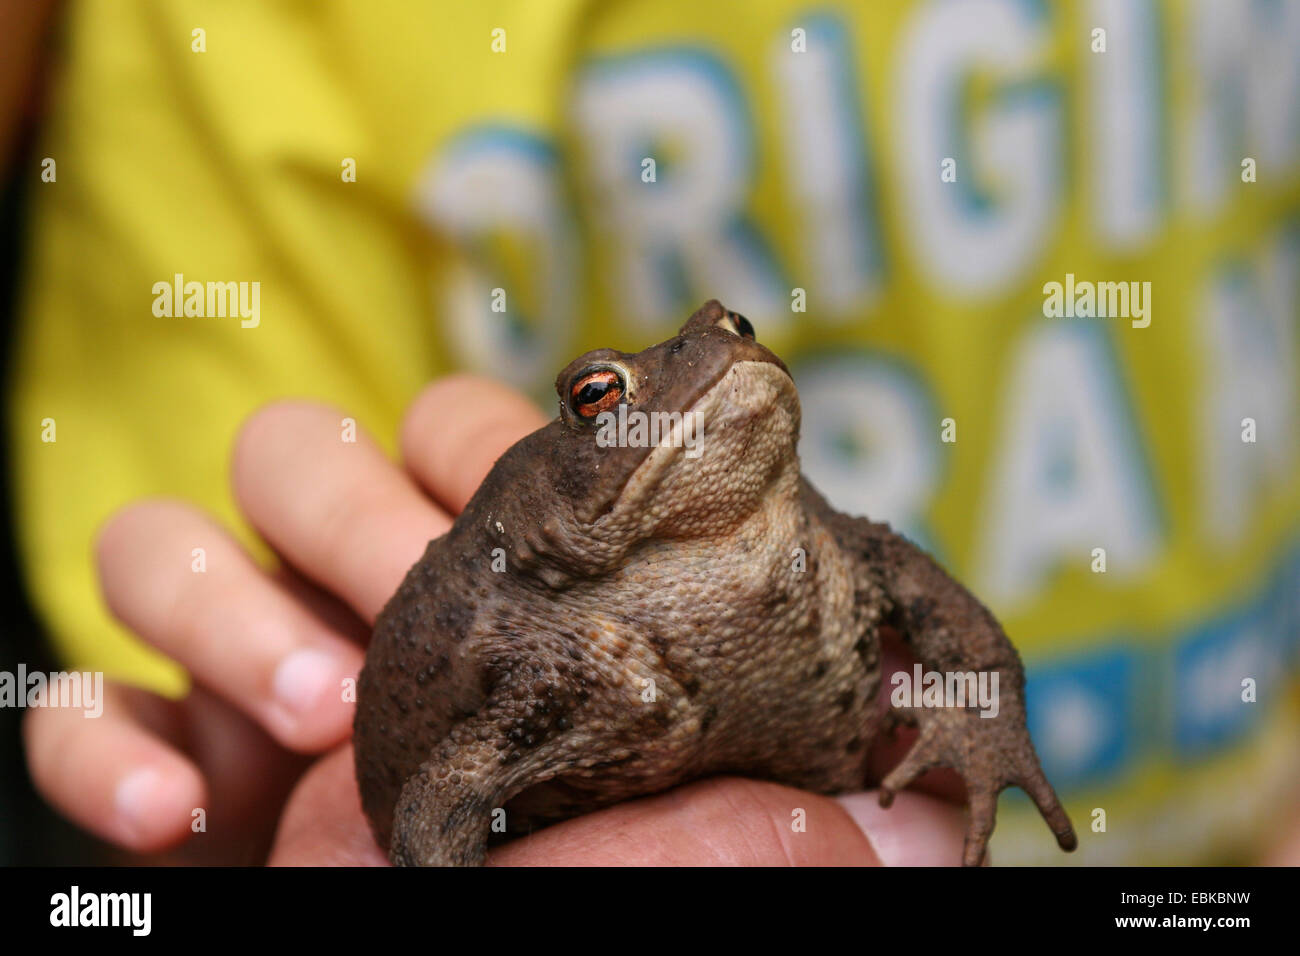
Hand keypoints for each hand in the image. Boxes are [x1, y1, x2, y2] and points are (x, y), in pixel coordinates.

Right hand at [26, 374, 967, 864]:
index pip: (468, 431)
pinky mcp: (186, 772)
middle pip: (305, 451)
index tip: (531, 502)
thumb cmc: (632, 905)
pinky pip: (78, 704)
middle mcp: (375, 615)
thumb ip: (816, 794)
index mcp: (506, 594)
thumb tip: (930, 792)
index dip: (485, 436)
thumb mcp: (741, 847)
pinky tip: (183, 807)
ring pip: (163, 542)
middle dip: (340, 504)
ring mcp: (265, 686)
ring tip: (323, 708)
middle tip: (401, 614)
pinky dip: (96, 734)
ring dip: (220, 599)